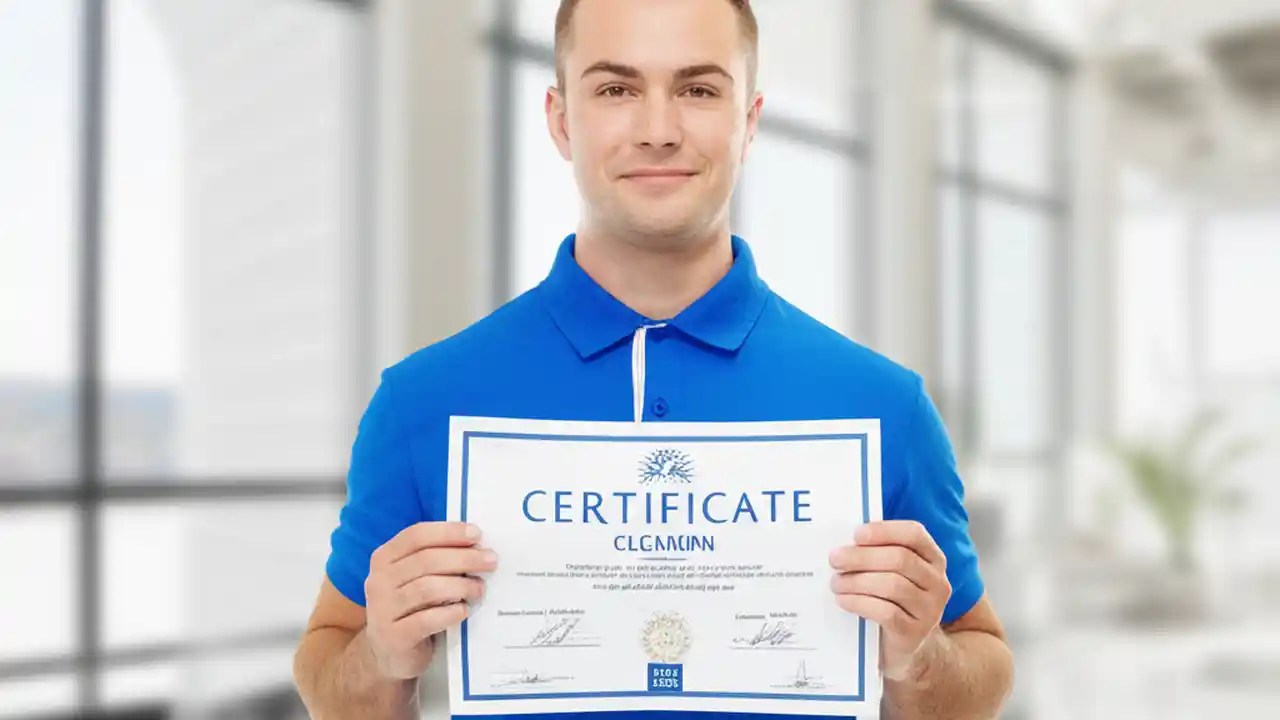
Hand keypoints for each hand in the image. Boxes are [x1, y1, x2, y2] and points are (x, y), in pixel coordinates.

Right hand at [364, 522, 496, 679]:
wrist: (388, 655)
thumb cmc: (410, 609)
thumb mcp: (413, 579)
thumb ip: (435, 560)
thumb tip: (476, 546)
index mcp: (384, 559)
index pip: (416, 535)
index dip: (448, 532)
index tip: (476, 534)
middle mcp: (378, 581)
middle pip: (426, 560)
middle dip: (464, 558)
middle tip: (490, 561)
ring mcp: (383, 610)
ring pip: (427, 588)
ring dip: (461, 586)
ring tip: (479, 589)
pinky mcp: (394, 637)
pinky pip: (427, 620)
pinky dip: (451, 613)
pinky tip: (464, 611)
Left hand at [828, 520, 950, 680]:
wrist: (906, 648)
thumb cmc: (892, 601)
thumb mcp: (892, 574)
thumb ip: (878, 554)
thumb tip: (844, 543)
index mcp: (933, 559)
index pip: (914, 534)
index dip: (884, 531)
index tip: (856, 534)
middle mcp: (937, 583)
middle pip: (900, 559)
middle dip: (862, 557)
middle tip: (835, 559)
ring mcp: (930, 610)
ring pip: (892, 586)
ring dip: (857, 581)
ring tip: (836, 583)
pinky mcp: (915, 633)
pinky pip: (886, 612)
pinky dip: (860, 602)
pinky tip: (843, 600)